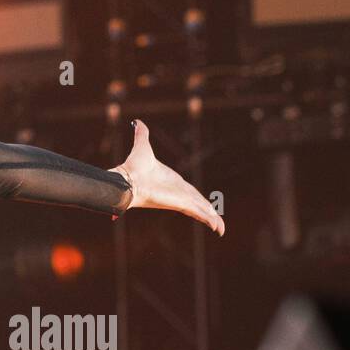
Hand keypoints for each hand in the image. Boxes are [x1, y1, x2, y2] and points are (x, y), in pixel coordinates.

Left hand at [111, 120, 224, 235]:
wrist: (129, 179)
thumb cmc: (134, 166)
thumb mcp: (143, 146)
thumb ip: (142, 134)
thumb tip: (136, 122)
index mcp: (172, 181)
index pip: (189, 190)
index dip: (197, 196)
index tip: (204, 201)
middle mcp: (177, 192)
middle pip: (197, 201)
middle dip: (207, 209)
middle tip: (215, 217)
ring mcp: (180, 199)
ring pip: (201, 210)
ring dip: (212, 218)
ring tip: (220, 228)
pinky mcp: (181, 204)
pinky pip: (199, 213)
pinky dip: (209, 219)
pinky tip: (218, 227)